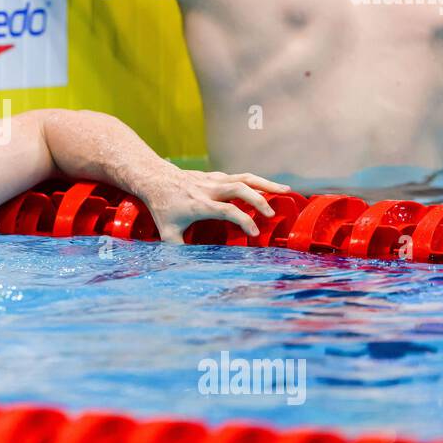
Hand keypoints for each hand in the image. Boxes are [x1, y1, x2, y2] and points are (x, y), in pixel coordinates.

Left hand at [142, 167, 290, 243]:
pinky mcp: (216, 175)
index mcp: (200, 204)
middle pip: (239, 188)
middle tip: (272, 214)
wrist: (155, 178)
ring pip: (244, 177)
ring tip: (286, 190)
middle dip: (259, 200)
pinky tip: (267, 188)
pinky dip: (255, 182)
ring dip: (266, 183)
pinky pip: (239, 176)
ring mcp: (214, 180)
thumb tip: (186, 267)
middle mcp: (209, 189)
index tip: (254, 233)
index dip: (243, 221)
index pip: (227, 210)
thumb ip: (177, 249)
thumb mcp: (166, 232)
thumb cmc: (162, 207)